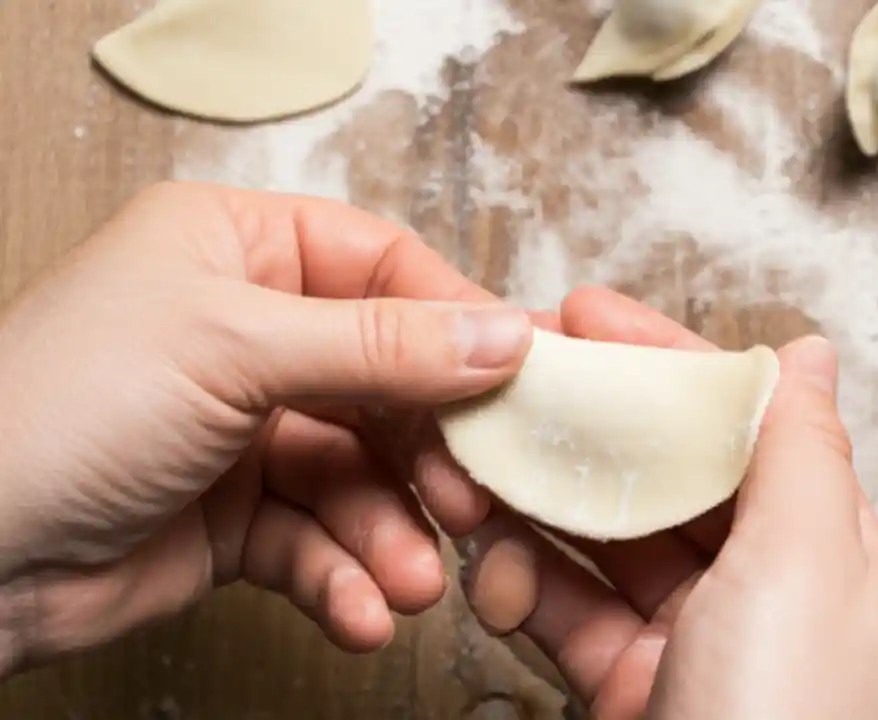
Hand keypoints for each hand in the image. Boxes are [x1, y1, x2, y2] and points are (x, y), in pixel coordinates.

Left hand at [0, 182, 533, 675]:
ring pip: (362, 472)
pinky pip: (319, 539)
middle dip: (432, 448)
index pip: (382, 266)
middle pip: (388, 378)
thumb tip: (506, 336)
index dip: (456, 321)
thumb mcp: (234, 348)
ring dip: (394, 530)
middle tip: (478, 498)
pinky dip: (347, 577)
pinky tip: (366, 612)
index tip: (526, 373)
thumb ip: (380, 346)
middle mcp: (249, 331)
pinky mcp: (239, 516)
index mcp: (238, 249)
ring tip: (419, 579)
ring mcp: (246, 428)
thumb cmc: (65, 407)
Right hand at [458, 288, 877, 718]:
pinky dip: (522, 588)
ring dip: (533, 504)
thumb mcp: (806, 565)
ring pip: (599, 541)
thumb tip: (808, 353)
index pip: (736, 420)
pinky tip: (488, 570)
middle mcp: (762, 586)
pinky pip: (565, 615)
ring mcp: (691, 640)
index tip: (582, 313)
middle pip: (660, 472)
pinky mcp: (629, 690)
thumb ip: (799, 451)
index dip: (661, 360)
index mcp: (824, 545)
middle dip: (582, 425)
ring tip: (470, 471)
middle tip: (503, 380)